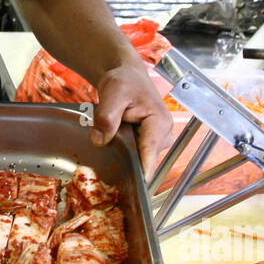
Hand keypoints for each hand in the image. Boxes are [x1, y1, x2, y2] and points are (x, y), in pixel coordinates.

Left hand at [91, 62, 173, 181]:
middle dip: (127, 161)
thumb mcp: (113, 93)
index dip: (142, 170)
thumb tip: (99, 141)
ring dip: (124, 155)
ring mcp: (158, 139)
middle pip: (144, 158)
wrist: (126, 75)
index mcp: (159, 123)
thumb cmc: (124, 81)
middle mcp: (163, 134)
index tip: (136, 188)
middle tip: (106, 158)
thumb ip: (107, 117)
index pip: (150, 152)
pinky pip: (137, 154)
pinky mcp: (149, 142)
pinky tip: (113, 143)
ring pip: (139, 157)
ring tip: (109, 140)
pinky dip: (125, 152)